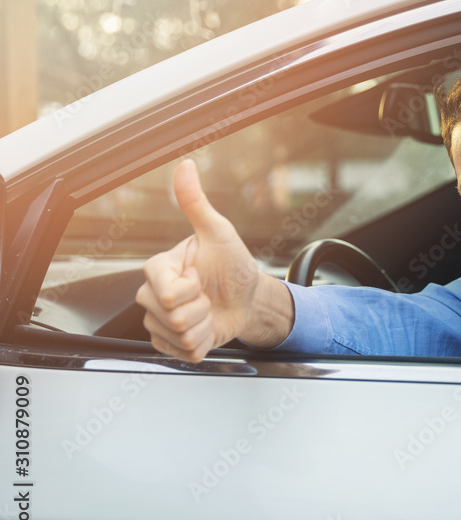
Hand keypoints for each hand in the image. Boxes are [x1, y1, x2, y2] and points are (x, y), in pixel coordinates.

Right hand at [135, 159, 291, 361]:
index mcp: (159, 268)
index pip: (167, 293)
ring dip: (204, 326)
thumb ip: (196, 203)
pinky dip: (203, 344)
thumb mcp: (219, 232)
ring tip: (209, 310)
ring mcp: (159, 321)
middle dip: (201, 309)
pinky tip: (206, 327)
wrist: (248, 297)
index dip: (192, 290)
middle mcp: (153, 295)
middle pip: (171, 317)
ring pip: (179, 336)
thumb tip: (184, 166)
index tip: (201, 277)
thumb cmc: (233, 265)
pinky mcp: (169, 343)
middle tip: (208, 295)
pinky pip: (183, 353)